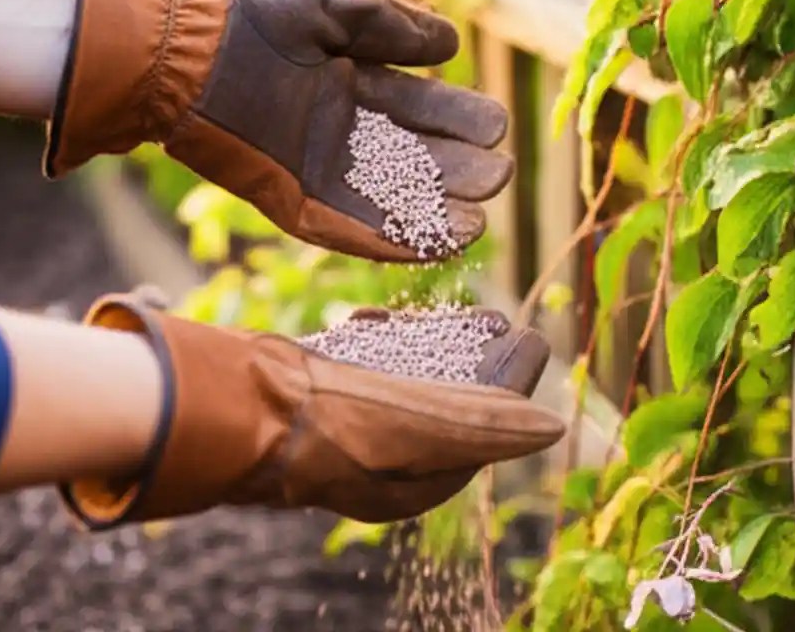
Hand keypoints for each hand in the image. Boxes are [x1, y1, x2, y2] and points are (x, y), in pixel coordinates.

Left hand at [44, 0, 510, 261]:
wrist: (177, 53)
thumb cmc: (245, 19)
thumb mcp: (331, 9)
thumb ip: (392, 26)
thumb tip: (453, 48)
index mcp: (349, 84)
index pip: (417, 107)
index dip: (457, 117)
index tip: (497, 125)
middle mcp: (338, 133)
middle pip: (414, 159)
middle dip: (459, 169)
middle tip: (501, 173)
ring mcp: (317, 172)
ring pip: (391, 201)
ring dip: (437, 212)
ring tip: (484, 216)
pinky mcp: (294, 204)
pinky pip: (353, 232)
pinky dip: (395, 242)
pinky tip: (437, 244)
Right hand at [59, 298, 562, 527]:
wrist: (240, 405)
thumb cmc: (342, 425)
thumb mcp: (432, 426)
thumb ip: (490, 426)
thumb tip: (554, 429)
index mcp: (412, 483)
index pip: (478, 437)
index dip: (507, 389)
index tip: (527, 342)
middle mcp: (378, 463)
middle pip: (442, 405)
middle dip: (470, 360)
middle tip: (494, 319)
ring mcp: (341, 428)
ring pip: (399, 381)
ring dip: (428, 345)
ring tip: (453, 311)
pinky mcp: (309, 397)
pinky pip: (353, 369)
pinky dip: (373, 344)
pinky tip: (371, 322)